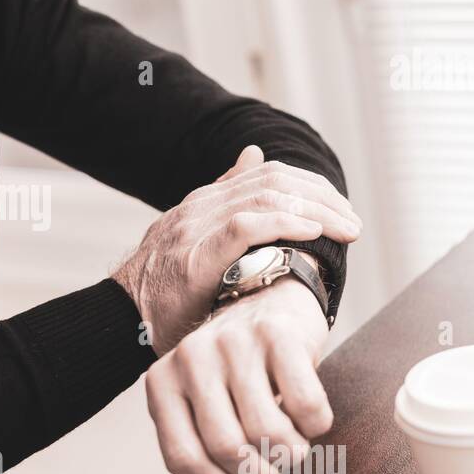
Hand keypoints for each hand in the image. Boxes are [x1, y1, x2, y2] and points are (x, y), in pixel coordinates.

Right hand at [112, 145, 360, 355]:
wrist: (120, 318)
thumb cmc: (161, 290)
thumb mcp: (193, 236)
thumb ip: (225, 200)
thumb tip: (254, 155)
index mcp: (202, 201)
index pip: (268, 174)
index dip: (311, 187)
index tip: (341, 210)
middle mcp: (200, 207)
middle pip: (274, 181)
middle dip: (322, 198)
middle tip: (352, 223)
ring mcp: (196, 228)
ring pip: (267, 198)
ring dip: (316, 212)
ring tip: (345, 230)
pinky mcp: (196, 256)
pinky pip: (248, 226)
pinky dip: (286, 225)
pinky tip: (313, 234)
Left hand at [144, 274, 332, 473]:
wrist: (268, 303)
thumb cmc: (234, 376)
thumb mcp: (206, 420)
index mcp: (161, 382)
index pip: (182, 460)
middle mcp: (190, 358)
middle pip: (227, 448)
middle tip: (271, 468)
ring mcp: (234, 343)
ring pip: (268, 431)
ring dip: (290, 454)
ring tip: (291, 445)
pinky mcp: (279, 334)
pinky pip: (306, 406)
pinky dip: (315, 426)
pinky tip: (308, 419)